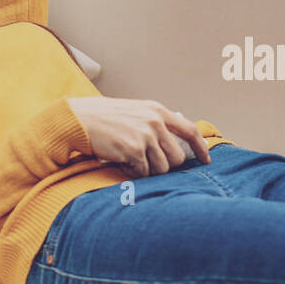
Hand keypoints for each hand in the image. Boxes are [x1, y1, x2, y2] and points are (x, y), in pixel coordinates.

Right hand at [65, 96, 210, 177]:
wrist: (78, 120)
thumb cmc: (102, 118)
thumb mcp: (134, 112)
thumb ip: (154, 123)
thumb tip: (171, 144)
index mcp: (157, 111)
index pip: (190, 130)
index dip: (201, 148)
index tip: (206, 159)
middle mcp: (155, 122)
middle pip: (176, 157)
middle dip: (164, 166)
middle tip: (146, 164)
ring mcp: (145, 136)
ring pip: (161, 168)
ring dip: (146, 171)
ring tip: (129, 162)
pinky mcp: (133, 150)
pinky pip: (142, 172)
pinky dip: (132, 172)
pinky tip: (120, 163)